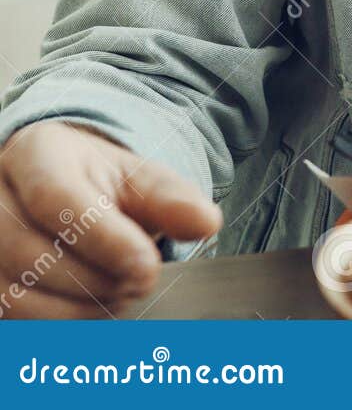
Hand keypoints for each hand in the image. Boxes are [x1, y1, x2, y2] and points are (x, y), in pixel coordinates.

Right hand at [0, 121, 220, 317]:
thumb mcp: (140, 179)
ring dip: (76, 309)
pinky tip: (93, 312)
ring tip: (120, 296)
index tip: (148, 267)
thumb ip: (172, 199)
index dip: (103, 239)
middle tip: (141, 283)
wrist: (61, 189)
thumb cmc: (100, 184)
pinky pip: (9, 317)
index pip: (55, 198)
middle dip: (96, 279)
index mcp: (35, 154)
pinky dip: (55, 324)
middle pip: (31, 252)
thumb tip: (206, 223)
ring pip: (13, 293)